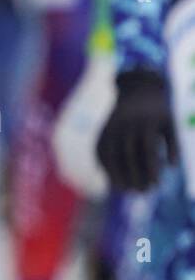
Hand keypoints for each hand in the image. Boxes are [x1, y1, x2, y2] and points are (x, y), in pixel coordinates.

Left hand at [95, 68, 176, 191]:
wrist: (141, 88)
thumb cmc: (126, 120)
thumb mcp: (111, 134)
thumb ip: (108, 156)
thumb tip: (110, 185)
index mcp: (110, 129)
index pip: (109, 156)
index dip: (115, 174)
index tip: (123, 190)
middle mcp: (126, 124)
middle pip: (127, 154)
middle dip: (134, 176)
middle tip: (141, 192)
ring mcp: (147, 120)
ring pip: (147, 147)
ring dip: (151, 169)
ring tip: (155, 186)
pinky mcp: (167, 117)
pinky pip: (169, 136)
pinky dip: (171, 151)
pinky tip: (172, 165)